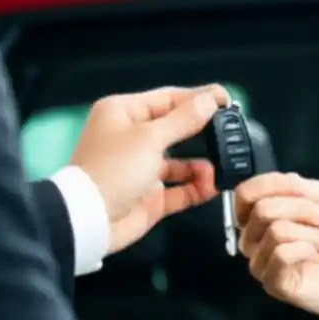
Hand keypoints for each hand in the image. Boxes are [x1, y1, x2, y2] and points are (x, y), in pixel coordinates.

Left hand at [69, 85, 228, 251]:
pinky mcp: (149, 196)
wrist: (87, 221)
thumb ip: (184, 119)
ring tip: (223, 164)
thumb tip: (209, 100)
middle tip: (231, 130)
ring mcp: (140, 168)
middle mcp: (131, 138)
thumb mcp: (149, 137)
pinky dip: (197, 187)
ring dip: (203, 164)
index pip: (168, 99)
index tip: (225, 99)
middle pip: (176, 128)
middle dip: (204, 131)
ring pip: (181, 161)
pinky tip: (212, 185)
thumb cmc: (110, 170)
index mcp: (123, 113)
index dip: (198, 98)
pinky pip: (180, 188)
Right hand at [234, 172, 318, 319]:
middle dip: (302, 208)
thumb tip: (276, 181)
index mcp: (261, 220)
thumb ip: (295, 185)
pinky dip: (307, 248)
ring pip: (274, 230)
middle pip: (262, 209)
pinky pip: (282, 253)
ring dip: (310, 232)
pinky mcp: (273, 283)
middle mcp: (254, 241)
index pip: (244, 194)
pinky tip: (316, 256)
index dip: (270, 185)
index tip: (302, 191)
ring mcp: (261, 264)